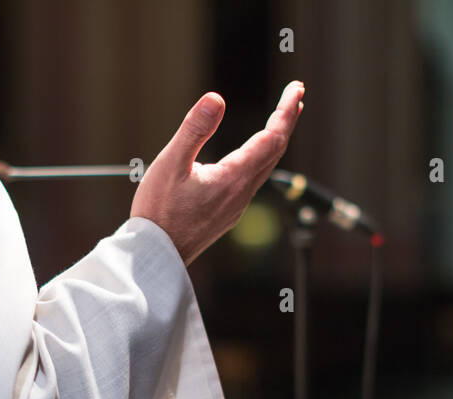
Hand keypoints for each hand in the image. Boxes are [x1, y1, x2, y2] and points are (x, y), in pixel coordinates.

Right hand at [131, 81, 304, 264]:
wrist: (156, 255)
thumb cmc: (159, 212)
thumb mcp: (171, 163)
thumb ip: (194, 129)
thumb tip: (215, 98)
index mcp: (233, 177)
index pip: (272, 138)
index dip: (286, 111)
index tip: (296, 88)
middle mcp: (242, 193)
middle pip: (275, 151)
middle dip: (287, 120)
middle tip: (295, 94)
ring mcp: (236, 205)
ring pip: (266, 167)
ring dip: (276, 140)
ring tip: (281, 119)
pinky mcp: (227, 213)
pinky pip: (253, 180)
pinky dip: (262, 158)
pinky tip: (254, 155)